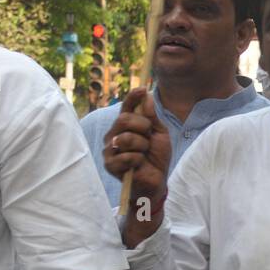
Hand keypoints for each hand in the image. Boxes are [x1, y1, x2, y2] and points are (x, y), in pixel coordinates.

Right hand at [103, 87, 170, 204]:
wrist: (156, 180)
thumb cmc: (156, 157)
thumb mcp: (159, 134)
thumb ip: (152, 117)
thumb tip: (147, 96)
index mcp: (126, 126)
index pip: (126, 107)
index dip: (133, 97)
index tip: (142, 89)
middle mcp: (114, 134)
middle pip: (123, 119)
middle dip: (143, 127)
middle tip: (149, 137)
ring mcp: (109, 149)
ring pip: (126, 138)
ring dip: (142, 146)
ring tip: (144, 154)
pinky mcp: (109, 164)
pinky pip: (127, 156)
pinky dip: (138, 160)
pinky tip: (138, 165)